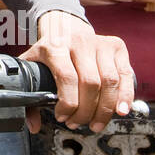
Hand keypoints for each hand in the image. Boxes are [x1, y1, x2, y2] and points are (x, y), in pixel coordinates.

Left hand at [21, 10, 133, 134]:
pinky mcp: (117, 47)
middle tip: (78, 123)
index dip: (68, 103)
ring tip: (95, 123)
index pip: (66, 78)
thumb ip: (29, 95)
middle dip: (85, 111)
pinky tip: (120, 111)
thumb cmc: (49, 52)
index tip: (62, 116)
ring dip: (104, 110)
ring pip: (110, 82)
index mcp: (55, 46)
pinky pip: (126, 76)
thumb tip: (34, 126)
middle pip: (90, 83)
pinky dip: (125, 97)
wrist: (64, 28)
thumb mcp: (32, 67)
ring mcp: (100, 43)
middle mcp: (79, 42)